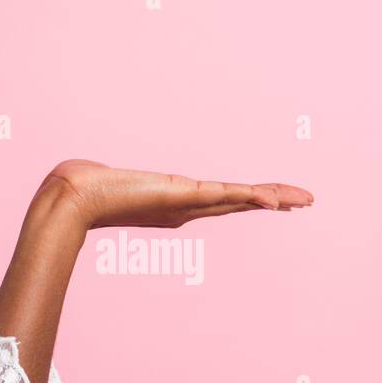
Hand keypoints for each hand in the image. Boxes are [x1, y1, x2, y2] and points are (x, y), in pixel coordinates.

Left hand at [46, 159, 312, 230]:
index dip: (251, 199)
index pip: (223, 199)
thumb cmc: (90, 190)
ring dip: (271, 199)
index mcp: (176, 204)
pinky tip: (270, 201)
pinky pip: (222, 195)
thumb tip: (101, 175)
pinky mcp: (179, 196)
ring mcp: (185, 203)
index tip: (274, 200)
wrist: (75, 197)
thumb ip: (116, 181)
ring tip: (301, 199)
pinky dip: (248, 197)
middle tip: (306, 200)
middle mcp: (185, 207)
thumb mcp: (115, 183)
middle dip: (273, 200)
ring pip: (238, 199)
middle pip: (239, 202)